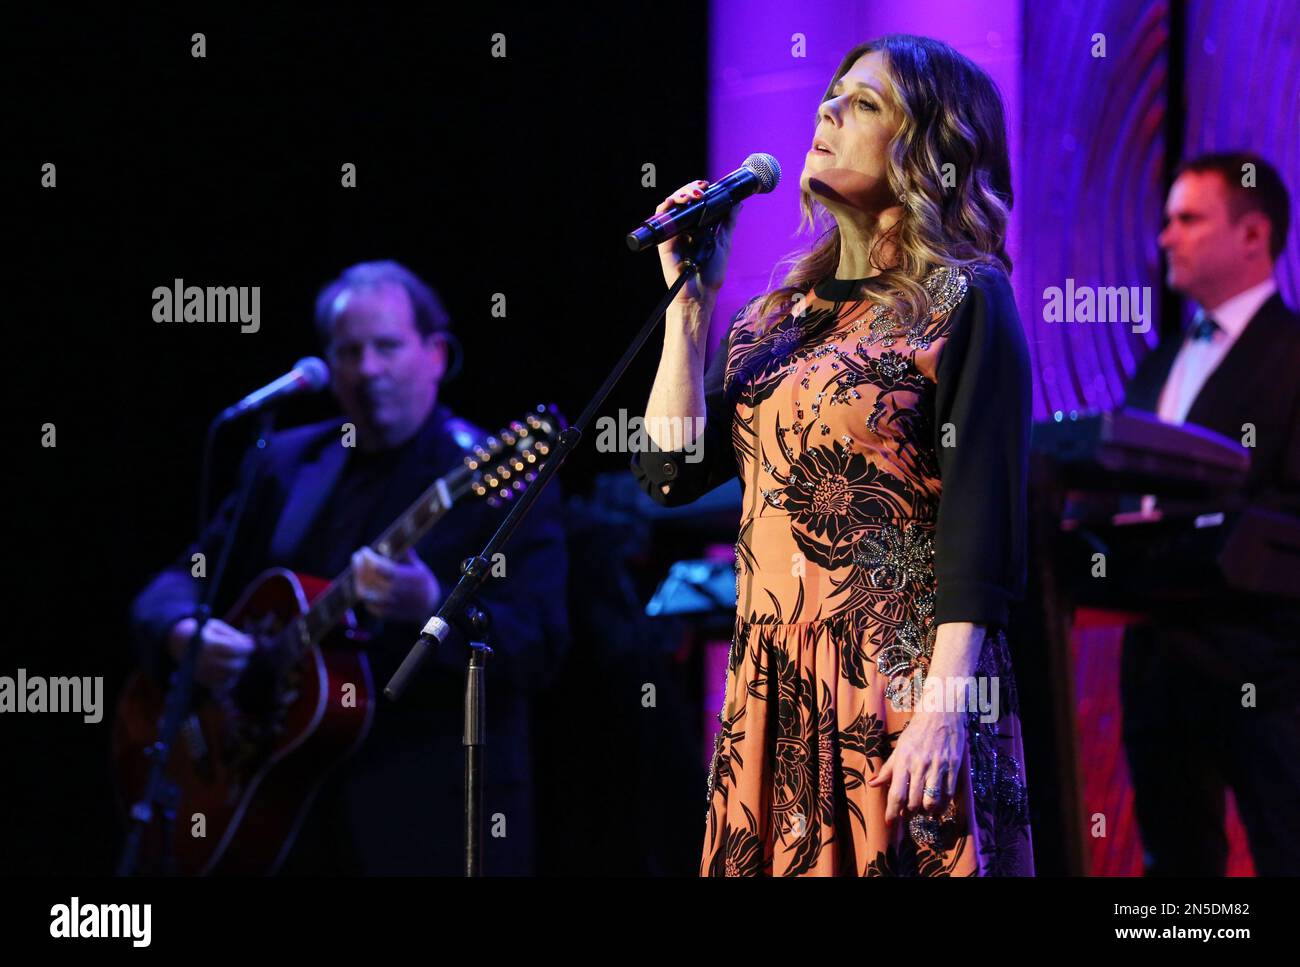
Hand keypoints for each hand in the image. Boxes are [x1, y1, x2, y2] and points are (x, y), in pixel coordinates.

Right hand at [167, 617, 255, 692]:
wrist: (178, 642)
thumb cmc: (202, 632)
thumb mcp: (216, 627)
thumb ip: (234, 635)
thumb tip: (251, 641)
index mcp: (207, 644)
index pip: (233, 649)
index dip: (246, 647)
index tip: (251, 644)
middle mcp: (204, 661)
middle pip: (233, 665)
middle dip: (243, 658)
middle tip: (245, 652)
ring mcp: (202, 673)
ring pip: (229, 675)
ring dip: (238, 667)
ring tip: (236, 658)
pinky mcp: (202, 681)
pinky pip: (222, 684)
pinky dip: (230, 676)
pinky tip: (229, 668)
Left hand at [351, 546, 440, 622]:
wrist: (431, 606)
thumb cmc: (425, 583)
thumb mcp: (420, 567)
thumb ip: (406, 556)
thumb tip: (394, 544)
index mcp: (404, 578)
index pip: (378, 567)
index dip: (368, 558)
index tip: (364, 550)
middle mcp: (395, 591)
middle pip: (369, 578)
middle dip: (360, 566)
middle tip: (357, 557)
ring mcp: (389, 603)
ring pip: (365, 592)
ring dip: (359, 580)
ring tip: (358, 570)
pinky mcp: (385, 612)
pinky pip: (367, 602)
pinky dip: (364, 592)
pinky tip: (363, 583)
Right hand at [656, 180, 740, 308]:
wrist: (700, 294)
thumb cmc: (711, 274)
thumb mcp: (724, 242)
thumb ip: (728, 222)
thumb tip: (738, 203)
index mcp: (697, 228)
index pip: (695, 203)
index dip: (699, 191)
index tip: (708, 186)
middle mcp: (684, 229)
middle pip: (683, 201)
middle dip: (690, 189)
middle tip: (701, 188)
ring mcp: (673, 234)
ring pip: (671, 206)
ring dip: (680, 194)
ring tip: (692, 194)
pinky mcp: (664, 241)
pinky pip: (661, 219)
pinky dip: (666, 207)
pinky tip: (676, 201)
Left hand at [867, 708, 964, 824]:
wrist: (942, 712)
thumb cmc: (917, 730)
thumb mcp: (899, 747)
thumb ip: (888, 768)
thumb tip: (873, 783)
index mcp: (904, 760)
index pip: (896, 793)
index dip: (892, 812)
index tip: (890, 823)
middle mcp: (920, 765)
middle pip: (914, 802)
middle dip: (910, 812)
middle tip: (909, 812)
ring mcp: (938, 767)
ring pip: (932, 802)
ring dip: (927, 811)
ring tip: (924, 809)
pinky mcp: (954, 767)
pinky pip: (949, 794)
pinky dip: (943, 804)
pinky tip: (939, 803)